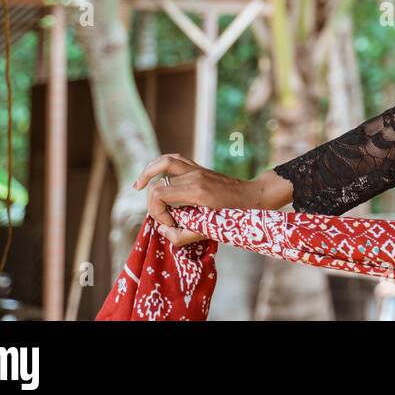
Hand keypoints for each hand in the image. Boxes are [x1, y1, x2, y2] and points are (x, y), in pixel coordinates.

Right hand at [133, 153, 273, 247]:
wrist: (256, 196)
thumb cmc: (238, 214)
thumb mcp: (213, 229)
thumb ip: (185, 234)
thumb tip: (164, 231)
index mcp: (196, 190)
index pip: (159, 194)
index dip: (156, 212)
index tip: (170, 225)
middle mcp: (194, 175)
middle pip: (157, 181)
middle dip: (153, 202)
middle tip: (164, 218)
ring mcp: (197, 169)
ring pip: (164, 161)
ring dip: (148, 172)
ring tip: (138, 186)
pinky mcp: (199, 168)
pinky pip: (175, 159)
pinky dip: (160, 165)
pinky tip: (154, 176)